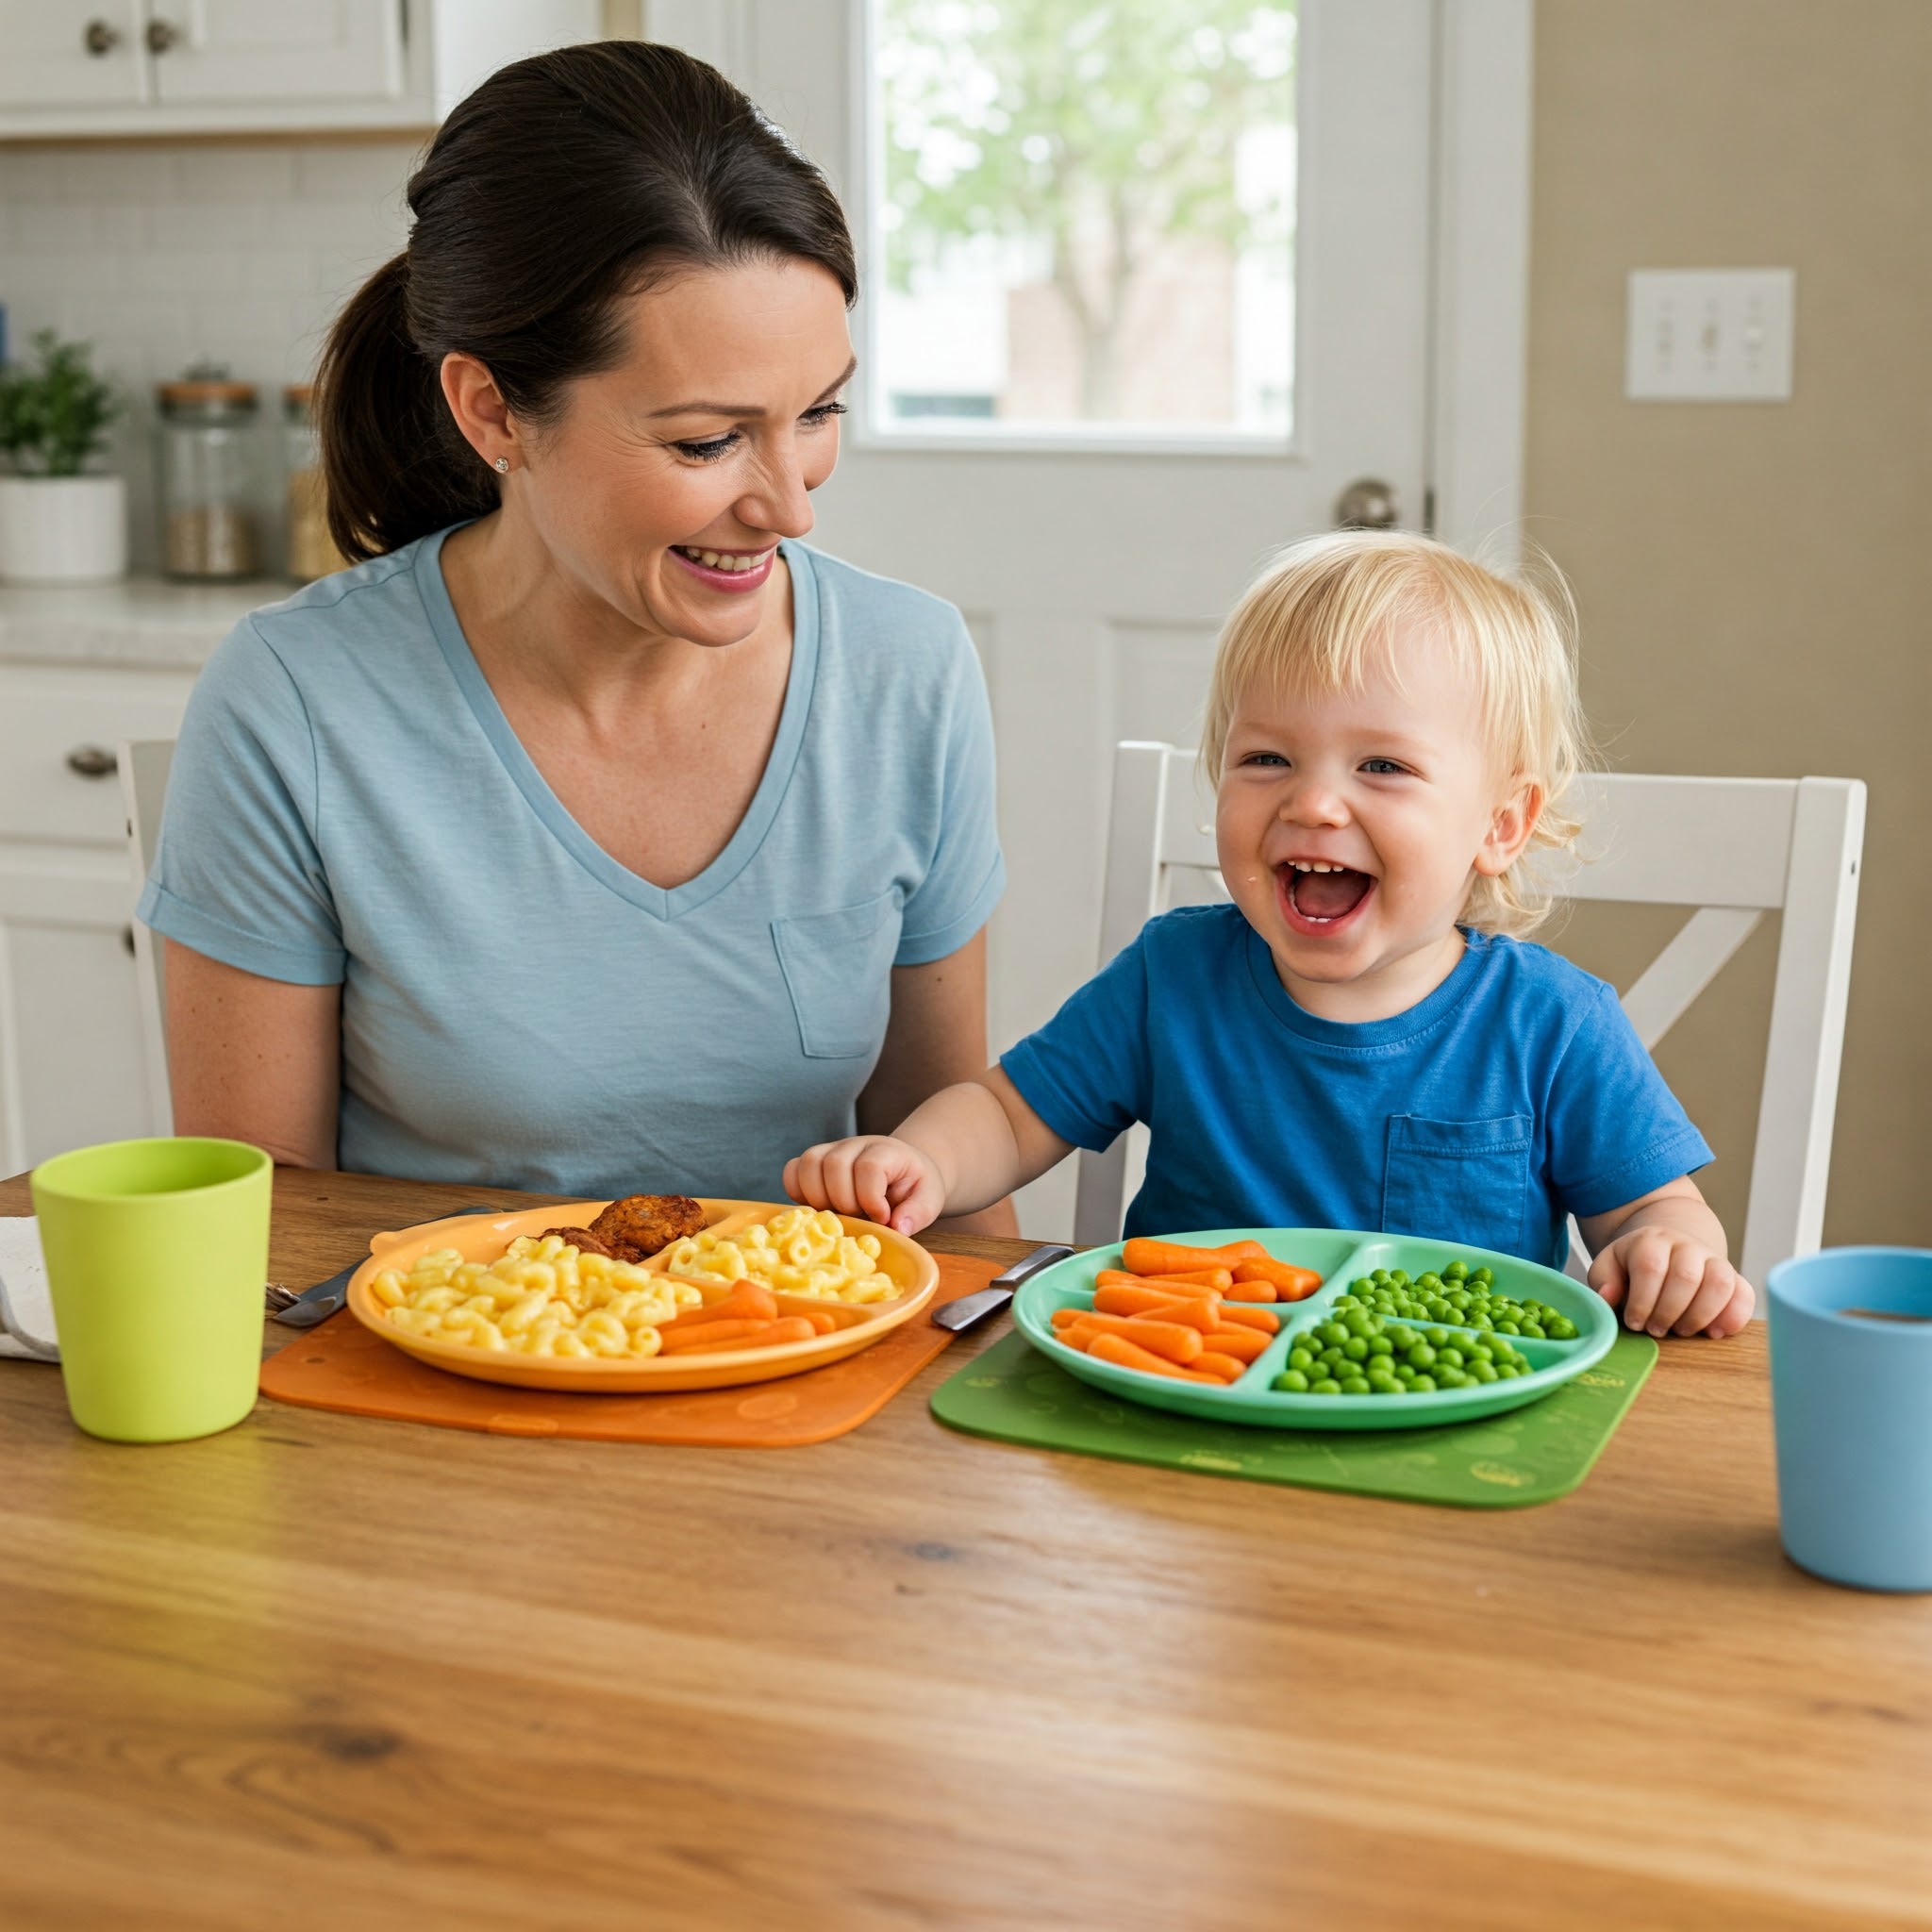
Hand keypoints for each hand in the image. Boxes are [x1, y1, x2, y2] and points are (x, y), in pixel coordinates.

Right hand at [783, 1135, 947, 1234]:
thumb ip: (917, 1212)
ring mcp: (831, 1150)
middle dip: (844, 1202)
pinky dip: (798, 1192)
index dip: (871, 1198)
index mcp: (886, 1151)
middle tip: (859, 1217)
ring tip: (838, 1214)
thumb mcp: (929, 1198)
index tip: (881, 1217)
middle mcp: (855, 1145)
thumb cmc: (913, 1186)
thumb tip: (898, 1227)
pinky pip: (792, 1171)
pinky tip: (818, 1208)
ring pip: (808, 1165)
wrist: (903, 1170)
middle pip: (834, 1165)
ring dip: (818, 1198)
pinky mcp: (814, 1162)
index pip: (868, 1167)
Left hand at [1587, 1226, 1753, 1337]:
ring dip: (1700, 1316)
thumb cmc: (1635, 1263)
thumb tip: (1608, 1296)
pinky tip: (1715, 1333)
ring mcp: (1714, 1260)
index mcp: (1651, 1240)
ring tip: (1682, 1331)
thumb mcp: (1610, 1265)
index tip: (1635, 1322)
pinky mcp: (1734, 1277)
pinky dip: (1734, 1317)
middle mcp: (1686, 1246)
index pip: (1651, 1267)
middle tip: (1657, 1330)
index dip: (1643, 1301)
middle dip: (1669, 1312)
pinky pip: (1744, 1294)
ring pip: (1720, 1283)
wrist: (1670, 1245)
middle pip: (1686, 1277)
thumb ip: (1604, 1279)